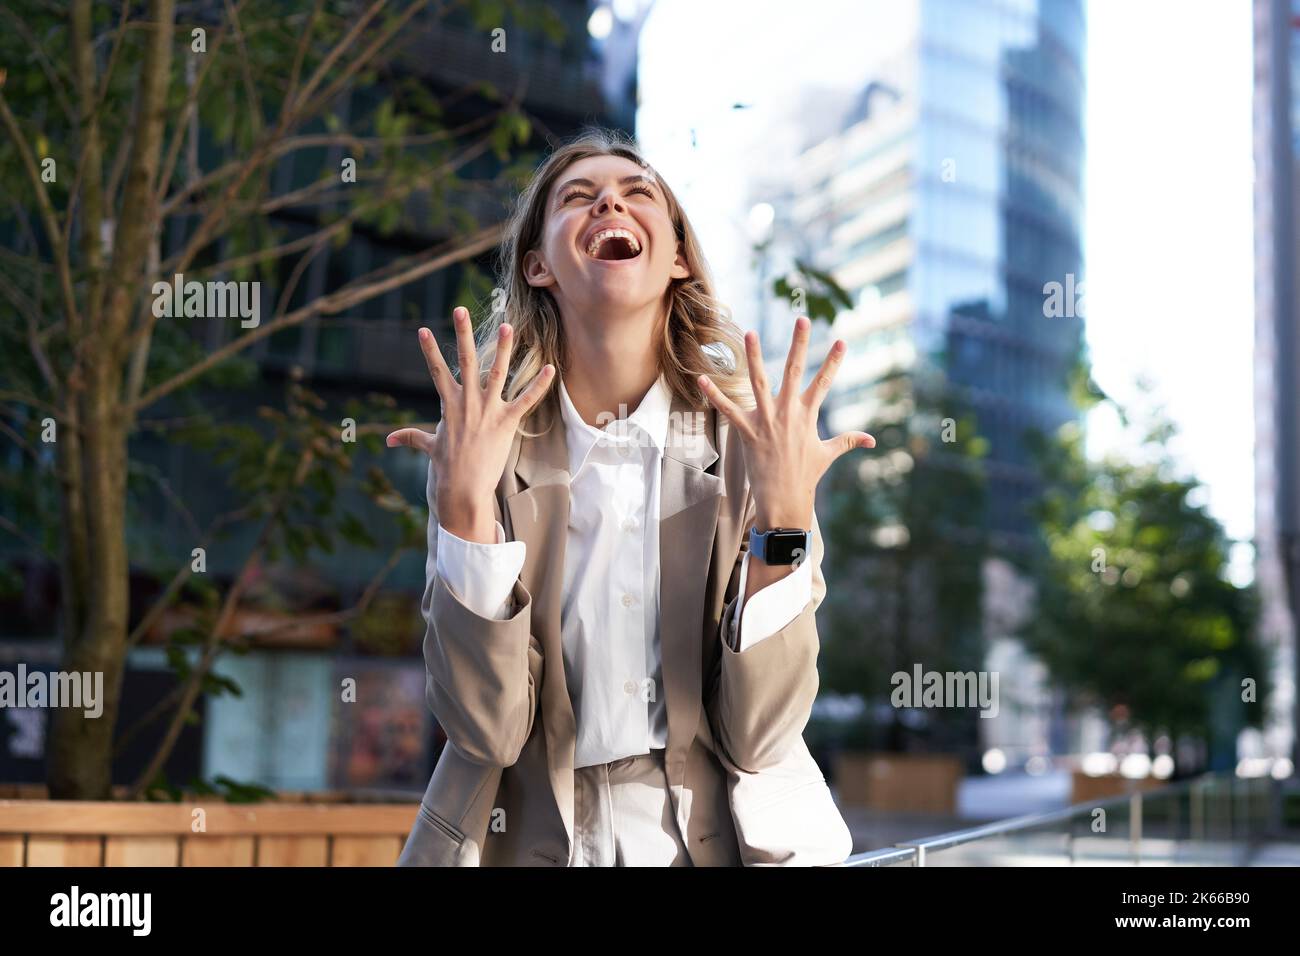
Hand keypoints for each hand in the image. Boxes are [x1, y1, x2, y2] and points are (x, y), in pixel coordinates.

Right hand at [385, 306, 553, 542]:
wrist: (463, 489)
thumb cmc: (446, 469)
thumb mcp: (429, 448)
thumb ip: (411, 437)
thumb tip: (389, 439)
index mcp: (449, 405)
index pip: (437, 371)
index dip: (430, 350)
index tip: (424, 329)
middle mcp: (468, 402)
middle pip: (465, 360)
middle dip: (463, 333)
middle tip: (461, 310)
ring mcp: (489, 410)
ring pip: (498, 372)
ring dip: (504, 348)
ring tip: (509, 325)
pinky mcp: (507, 423)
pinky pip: (526, 400)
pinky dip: (540, 385)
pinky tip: (550, 368)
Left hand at [697, 316, 873, 530]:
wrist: (785, 500)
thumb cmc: (806, 477)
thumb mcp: (827, 454)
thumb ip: (847, 441)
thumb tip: (871, 440)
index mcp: (808, 416)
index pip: (824, 383)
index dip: (833, 362)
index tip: (842, 341)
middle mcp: (788, 413)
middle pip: (794, 372)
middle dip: (799, 344)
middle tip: (802, 319)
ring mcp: (767, 421)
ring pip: (759, 382)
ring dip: (754, 357)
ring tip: (750, 332)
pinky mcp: (747, 432)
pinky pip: (729, 410)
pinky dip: (714, 395)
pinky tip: (702, 378)